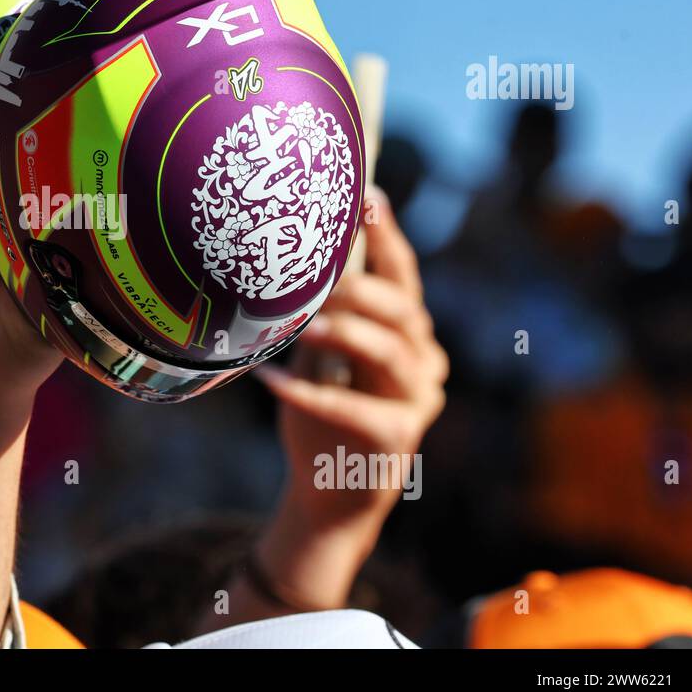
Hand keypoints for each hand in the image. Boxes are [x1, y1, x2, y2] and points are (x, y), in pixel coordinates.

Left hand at [245, 187, 447, 612]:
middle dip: (358, 288)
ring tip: (300, 326)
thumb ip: (323, 312)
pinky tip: (267, 382)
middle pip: (401, 309)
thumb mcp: (323, 354)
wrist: (332, 493)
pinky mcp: (396, 437)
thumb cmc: (324, 412)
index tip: (367, 198)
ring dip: (341, 332)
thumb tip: (288, 254)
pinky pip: (349, 406)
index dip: (388, 237)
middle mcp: (424, 361)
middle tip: (315, 280)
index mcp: (409, 333)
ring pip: (386, 351)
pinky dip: (304, 392)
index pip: (404, 276)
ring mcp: (417, 400)